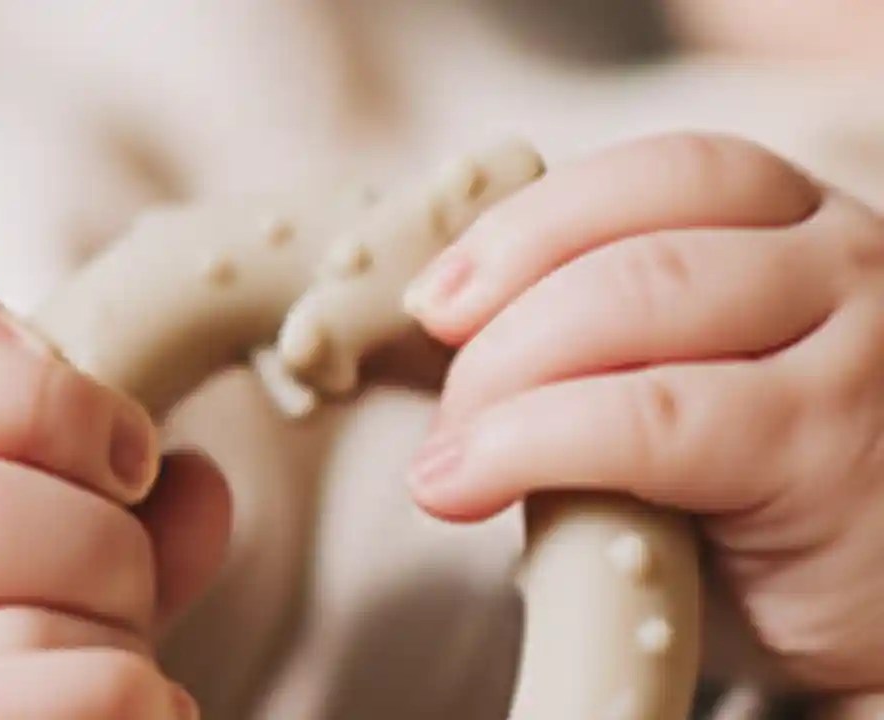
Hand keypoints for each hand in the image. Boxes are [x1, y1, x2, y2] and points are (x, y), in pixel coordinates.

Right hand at [0, 276, 228, 717]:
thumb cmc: (17, 666)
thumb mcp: (73, 569)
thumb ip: (131, 514)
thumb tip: (197, 482)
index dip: (34, 382)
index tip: (128, 451)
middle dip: (109, 549)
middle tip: (129, 591)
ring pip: (23, 626)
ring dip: (121, 652)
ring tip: (122, 678)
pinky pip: (23, 707)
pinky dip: (124, 706)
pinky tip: (141, 712)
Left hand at [404, 133, 883, 690]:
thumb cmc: (773, 495)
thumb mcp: (701, 376)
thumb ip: (608, 332)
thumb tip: (445, 323)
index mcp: (796, 224)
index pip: (651, 174)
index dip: (523, 228)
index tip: (435, 300)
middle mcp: (840, 260)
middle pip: (629, 239)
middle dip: (498, 320)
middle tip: (444, 409)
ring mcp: (848, 346)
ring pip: (630, 303)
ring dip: (503, 377)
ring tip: (450, 457)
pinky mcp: (823, 448)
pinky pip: (644, 418)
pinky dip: (528, 444)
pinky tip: (465, 484)